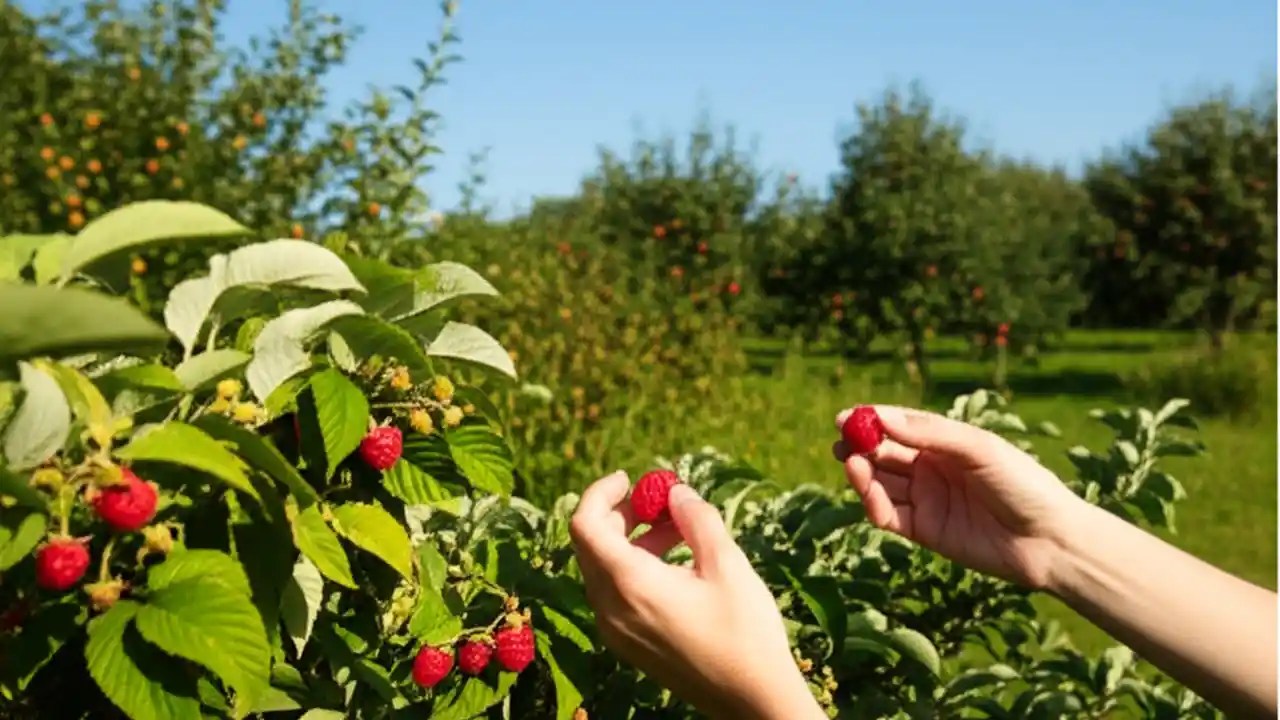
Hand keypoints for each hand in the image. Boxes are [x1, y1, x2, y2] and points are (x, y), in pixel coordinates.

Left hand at [570, 471, 823, 719]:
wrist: (754, 700)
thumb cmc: (745, 631)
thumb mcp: (727, 564)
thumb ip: (696, 519)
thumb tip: (676, 491)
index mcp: (629, 584)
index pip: (585, 525)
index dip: (602, 492)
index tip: (633, 478)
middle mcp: (611, 609)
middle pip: (592, 545)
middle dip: (622, 514)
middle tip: (661, 500)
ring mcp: (617, 631)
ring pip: (605, 569)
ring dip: (633, 540)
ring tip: (681, 528)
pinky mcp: (629, 644)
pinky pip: (616, 593)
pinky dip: (635, 567)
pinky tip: (678, 564)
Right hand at [833, 405, 1087, 588]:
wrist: (1050, 540)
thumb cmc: (1023, 484)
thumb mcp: (978, 449)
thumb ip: (930, 433)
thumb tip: (881, 416)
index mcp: (946, 442)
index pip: (899, 427)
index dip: (870, 422)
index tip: (844, 418)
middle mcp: (931, 469)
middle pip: (884, 454)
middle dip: (860, 448)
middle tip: (841, 445)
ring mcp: (927, 500)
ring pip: (882, 484)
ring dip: (863, 476)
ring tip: (854, 467)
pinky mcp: (925, 531)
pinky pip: (890, 516)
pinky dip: (875, 506)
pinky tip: (871, 498)